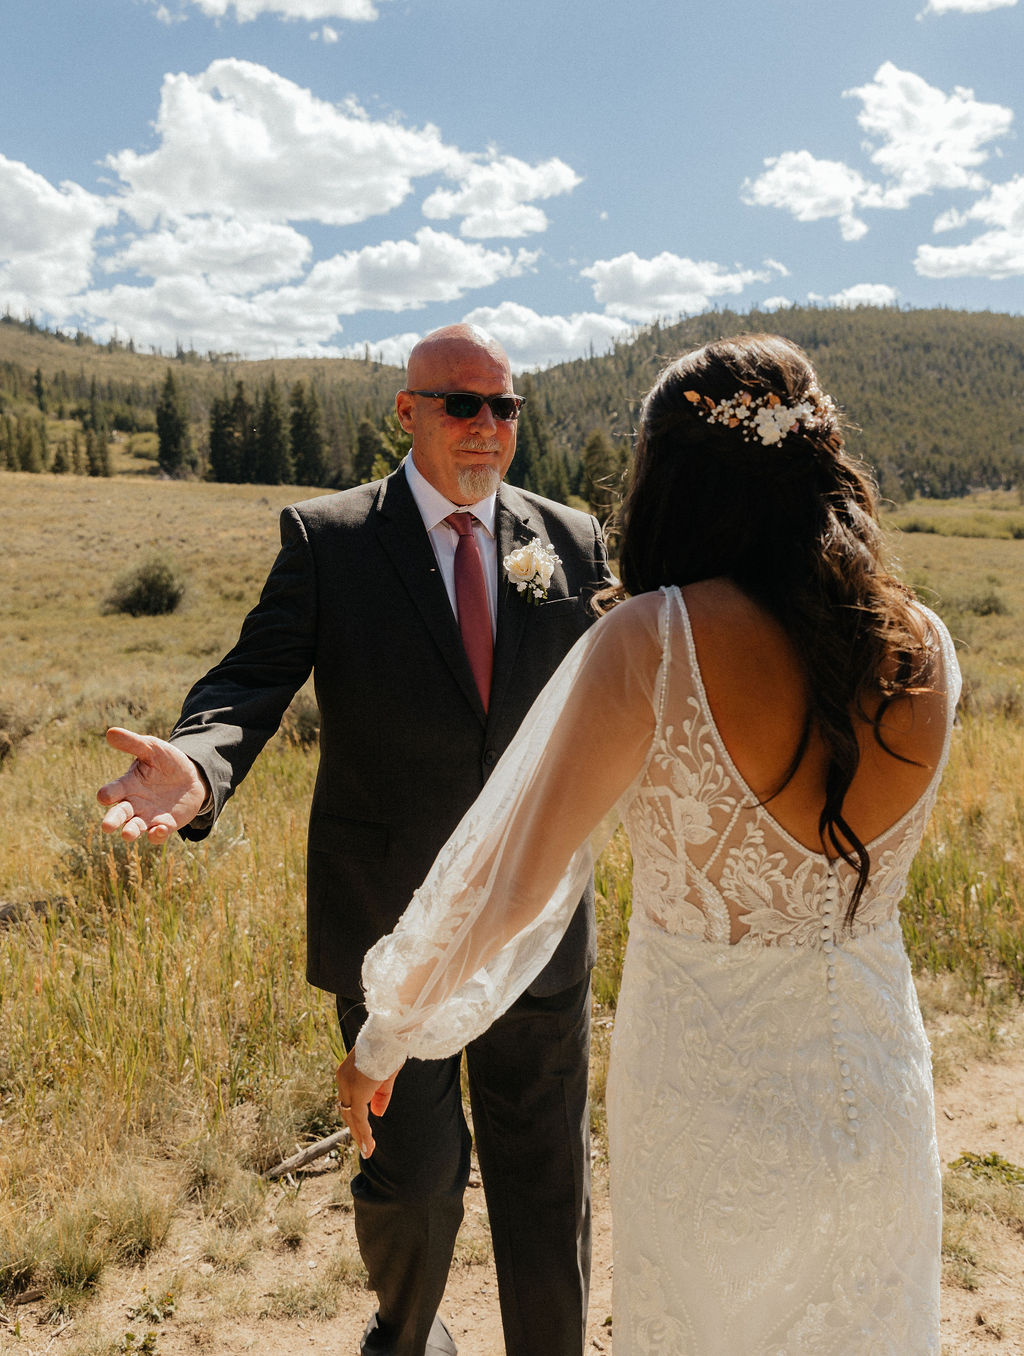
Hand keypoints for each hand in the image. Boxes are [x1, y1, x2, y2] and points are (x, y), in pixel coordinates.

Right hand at [97, 727, 208, 843]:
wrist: (191, 776)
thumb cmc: (166, 762)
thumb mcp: (152, 749)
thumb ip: (133, 743)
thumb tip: (110, 732)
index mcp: (127, 785)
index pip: (111, 792)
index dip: (107, 794)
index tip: (105, 796)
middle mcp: (133, 804)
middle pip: (118, 815)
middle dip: (112, 820)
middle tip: (107, 826)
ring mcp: (148, 816)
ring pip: (134, 828)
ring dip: (131, 832)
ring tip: (128, 834)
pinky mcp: (164, 825)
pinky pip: (157, 835)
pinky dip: (156, 835)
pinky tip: (160, 829)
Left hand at [335, 1050, 399, 1158]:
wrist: (391, 1033)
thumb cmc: (391, 1048)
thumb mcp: (386, 1075)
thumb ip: (381, 1096)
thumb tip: (377, 1114)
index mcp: (347, 1073)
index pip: (349, 1100)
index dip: (356, 1116)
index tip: (364, 1131)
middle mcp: (343, 1079)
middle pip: (347, 1110)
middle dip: (356, 1129)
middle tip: (365, 1145)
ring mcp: (347, 1085)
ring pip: (351, 1116)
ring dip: (360, 1135)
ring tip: (367, 1151)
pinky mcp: (357, 1091)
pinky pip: (359, 1117)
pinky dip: (364, 1133)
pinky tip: (369, 1146)